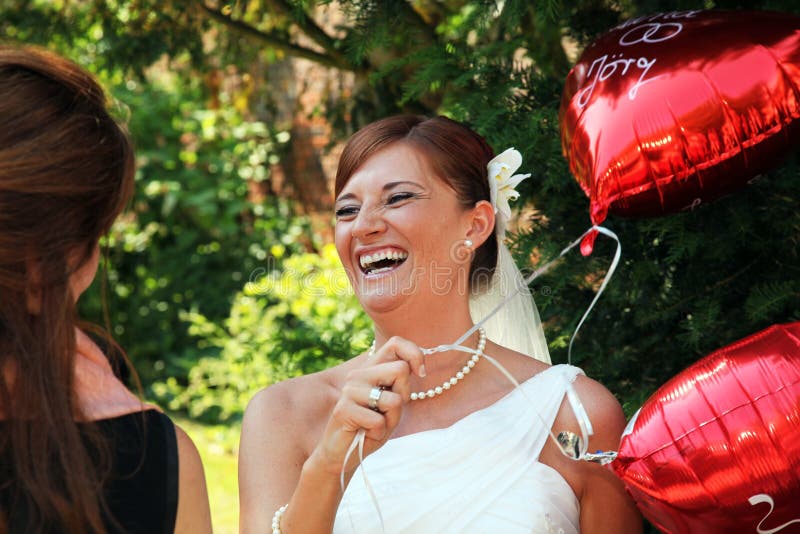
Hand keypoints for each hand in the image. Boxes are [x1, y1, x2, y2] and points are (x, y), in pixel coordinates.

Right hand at [308, 336, 425, 476]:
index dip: (414, 354)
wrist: (343, 454)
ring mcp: (350, 390)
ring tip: (375, 424)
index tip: (421, 374)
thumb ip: (400, 385)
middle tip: (388, 412)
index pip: (395, 343)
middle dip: (404, 396)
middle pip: (400, 369)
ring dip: (391, 419)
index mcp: (371, 369)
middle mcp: (359, 374)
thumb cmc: (371, 428)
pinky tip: (366, 433)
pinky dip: (378, 432)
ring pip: (393, 399)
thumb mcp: (393, 405)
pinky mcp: (343, 409)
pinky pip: (379, 420)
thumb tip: (418, 368)